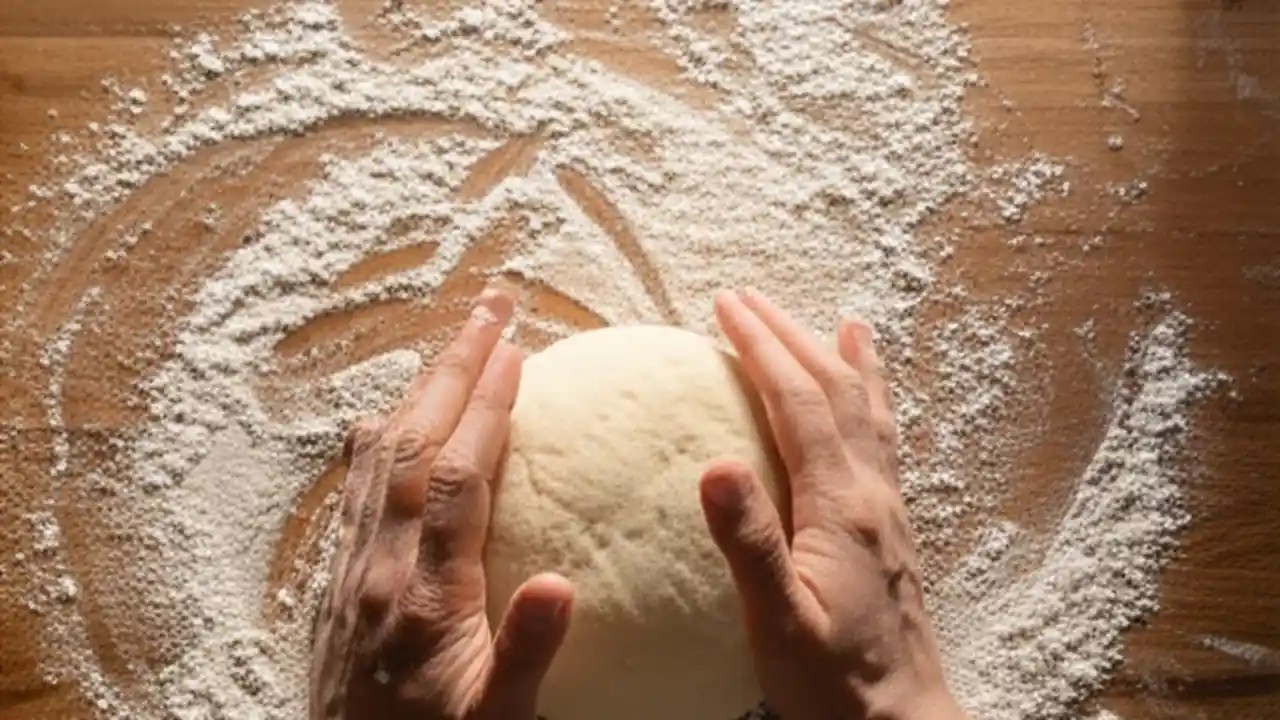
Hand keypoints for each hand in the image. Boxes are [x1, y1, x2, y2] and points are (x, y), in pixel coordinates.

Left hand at [310, 287, 573, 719]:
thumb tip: (561, 585)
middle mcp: (379, 567)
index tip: (513, 351)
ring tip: (455, 340)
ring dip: (418, 387)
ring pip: (377, 454)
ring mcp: (352, 568)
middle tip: (489, 305)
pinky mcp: (339, 577)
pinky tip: (394, 416)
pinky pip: (357, 483)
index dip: (484, 409)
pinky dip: (382, 432)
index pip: (455, 478)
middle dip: (450, 366)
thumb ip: (527, 655)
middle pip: (410, 442)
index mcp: (425, 596)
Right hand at [701, 290, 966, 719]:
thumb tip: (715, 463)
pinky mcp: (888, 528)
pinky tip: (868, 397)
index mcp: (841, 507)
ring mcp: (886, 509)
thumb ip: (749, 543)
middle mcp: (871, 495)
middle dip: (789, 335)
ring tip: (829, 320)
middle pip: (834, 391)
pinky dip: (870, 400)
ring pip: (864, 410)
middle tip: (746, 298)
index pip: (799, 404)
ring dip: (835, 358)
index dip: (762, 348)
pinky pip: (880, 441)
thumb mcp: (779, 622)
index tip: (725, 306)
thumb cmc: (835, 685)